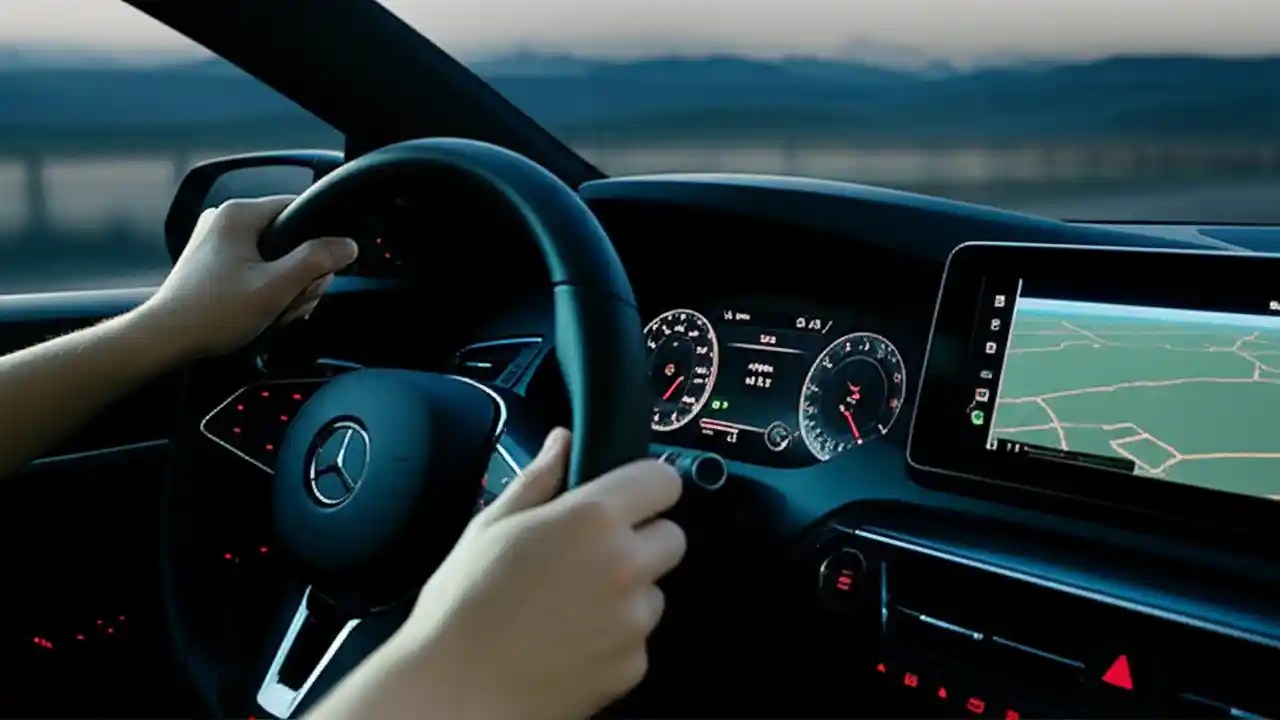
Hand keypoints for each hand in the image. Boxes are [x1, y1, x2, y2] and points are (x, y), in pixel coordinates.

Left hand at [137, 195, 357, 358]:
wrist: (166, 340)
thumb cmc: (213, 314)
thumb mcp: (275, 288)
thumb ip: (316, 262)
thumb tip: (348, 245)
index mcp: (239, 214)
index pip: (299, 211)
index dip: (319, 243)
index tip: (317, 274)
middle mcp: (226, 220)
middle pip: (290, 239)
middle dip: (301, 275)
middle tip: (291, 302)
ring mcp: (218, 241)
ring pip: (276, 257)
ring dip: (286, 287)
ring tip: (275, 311)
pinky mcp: (214, 262)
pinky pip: (256, 268)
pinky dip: (267, 289)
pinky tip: (263, 311)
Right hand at [376, 429, 685, 719]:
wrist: (454, 691)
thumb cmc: (462, 607)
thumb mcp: (491, 526)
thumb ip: (539, 478)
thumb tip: (563, 442)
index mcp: (592, 518)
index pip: (663, 481)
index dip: (645, 487)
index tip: (627, 499)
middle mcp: (624, 565)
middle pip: (671, 537)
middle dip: (640, 541)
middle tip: (590, 555)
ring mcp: (632, 619)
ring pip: (654, 590)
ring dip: (627, 592)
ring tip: (568, 604)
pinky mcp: (632, 664)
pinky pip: (638, 638)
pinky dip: (614, 638)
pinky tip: (567, 639)